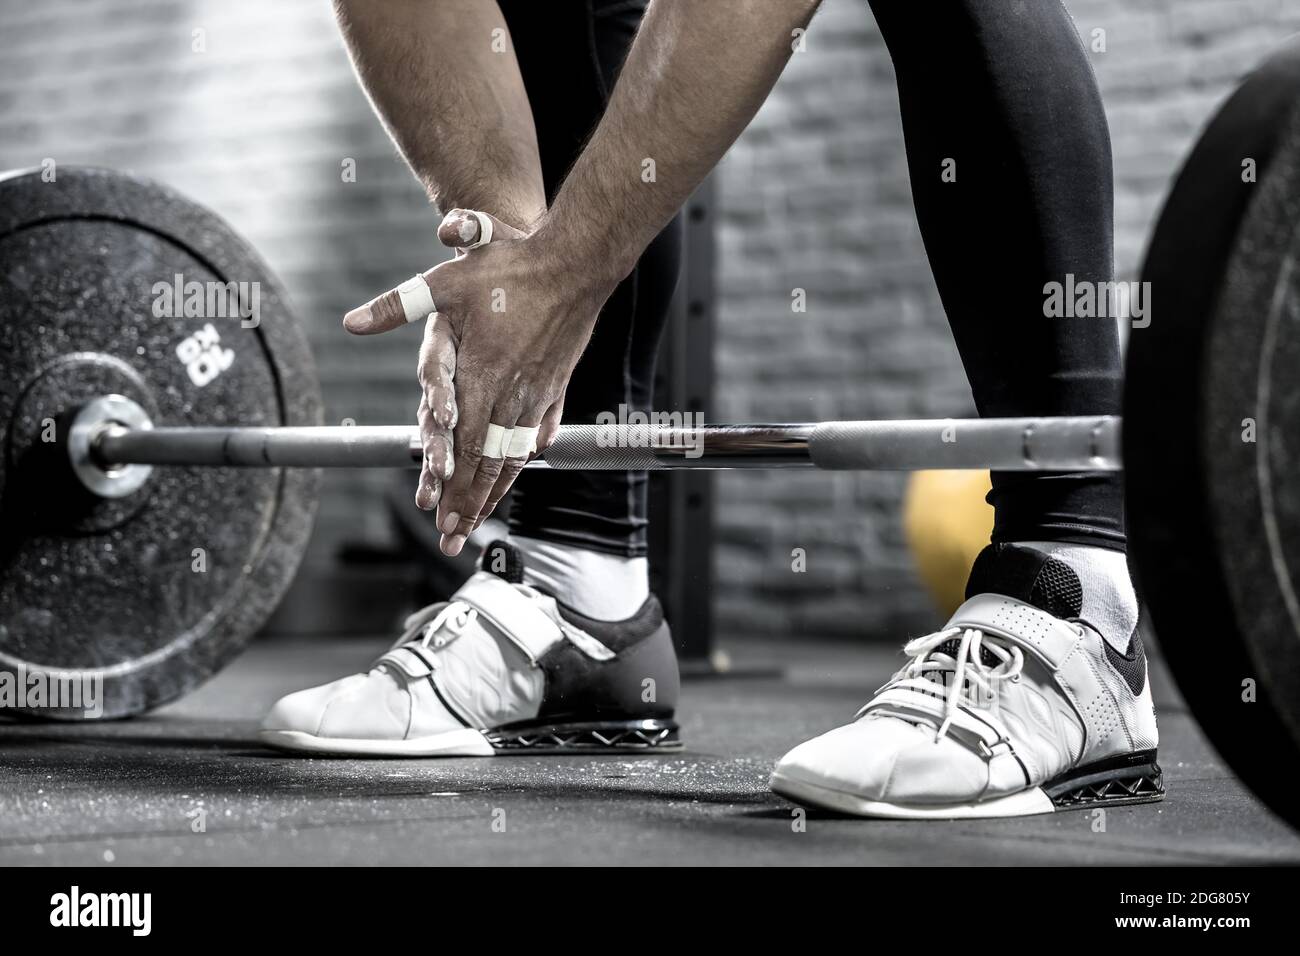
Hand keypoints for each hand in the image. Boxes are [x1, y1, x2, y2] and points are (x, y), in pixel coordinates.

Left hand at [343, 210, 616, 555]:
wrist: (576, 261)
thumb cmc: (512, 267)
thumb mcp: (447, 280)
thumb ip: (399, 306)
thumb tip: (351, 322)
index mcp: (483, 376)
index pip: (464, 448)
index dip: (452, 488)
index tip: (440, 521)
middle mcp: (512, 394)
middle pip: (489, 463)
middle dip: (470, 505)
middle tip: (453, 540)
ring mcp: (537, 392)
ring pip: (514, 455)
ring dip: (495, 491)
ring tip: (481, 521)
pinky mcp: (555, 384)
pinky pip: (537, 432)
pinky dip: (524, 458)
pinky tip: (520, 469)